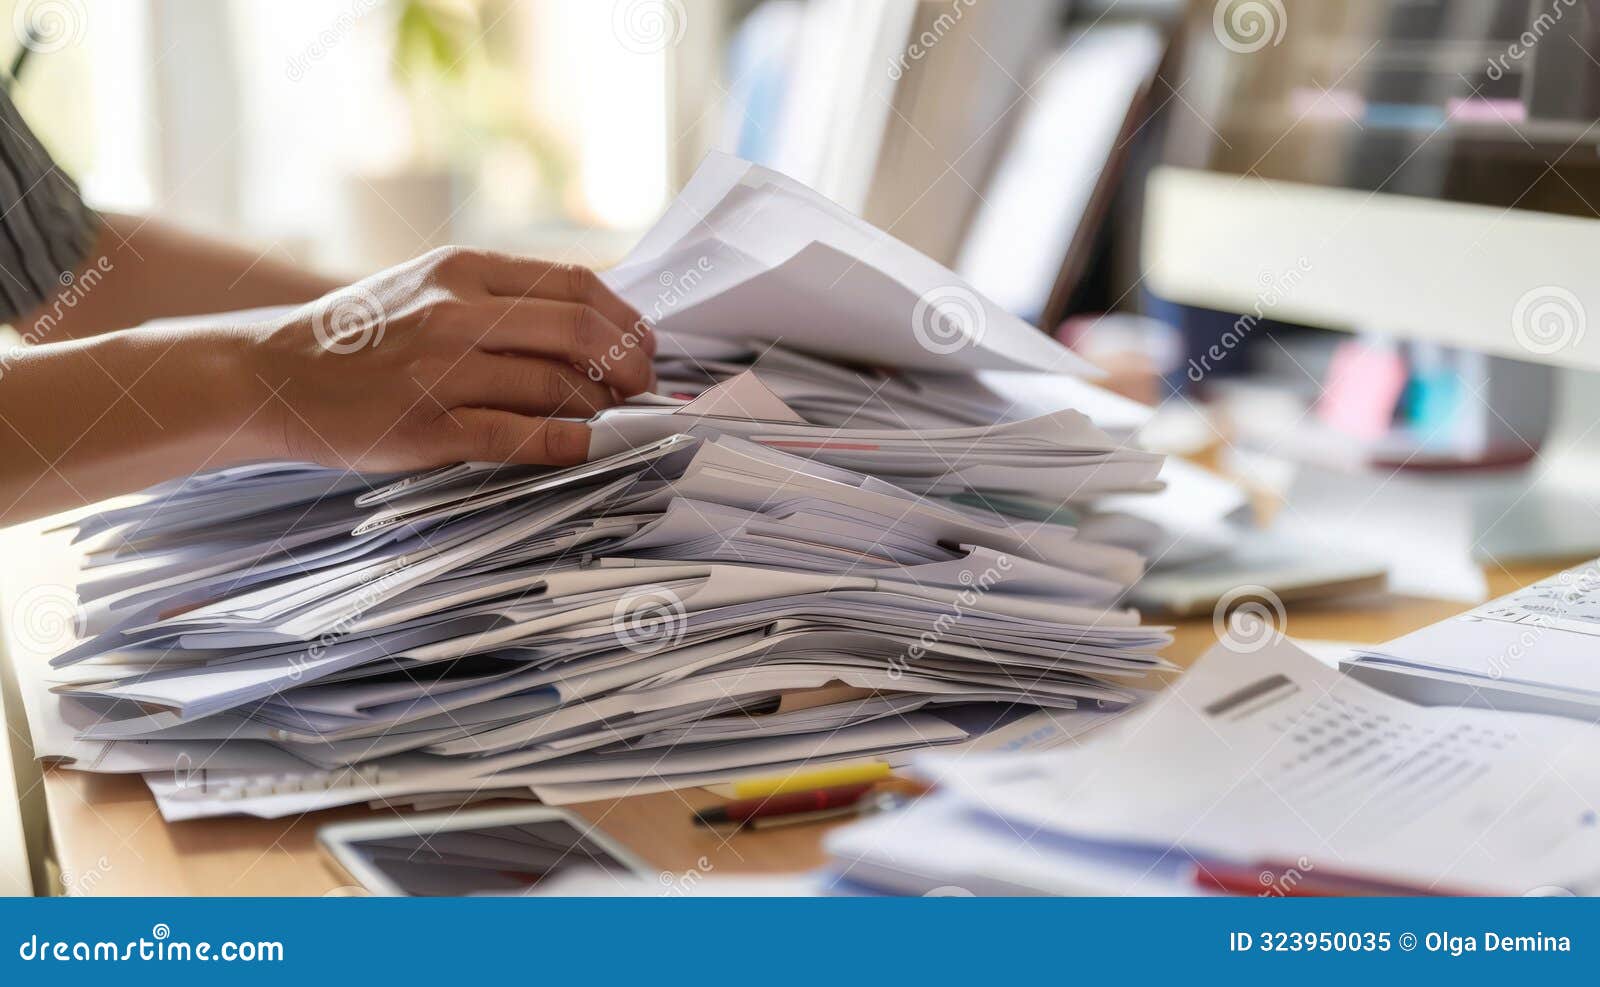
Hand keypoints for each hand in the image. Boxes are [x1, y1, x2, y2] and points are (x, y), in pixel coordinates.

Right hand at [248, 247, 655, 471]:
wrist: (269, 375)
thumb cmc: (360, 339)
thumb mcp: (427, 288)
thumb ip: (500, 298)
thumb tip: (591, 321)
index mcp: (462, 270)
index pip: (577, 284)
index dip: (627, 318)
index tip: (646, 345)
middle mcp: (455, 312)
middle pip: (580, 332)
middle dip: (630, 366)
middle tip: (644, 390)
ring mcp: (440, 371)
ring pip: (556, 386)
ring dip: (603, 409)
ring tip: (614, 422)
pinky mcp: (426, 428)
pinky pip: (515, 436)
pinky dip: (564, 444)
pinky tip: (584, 447)